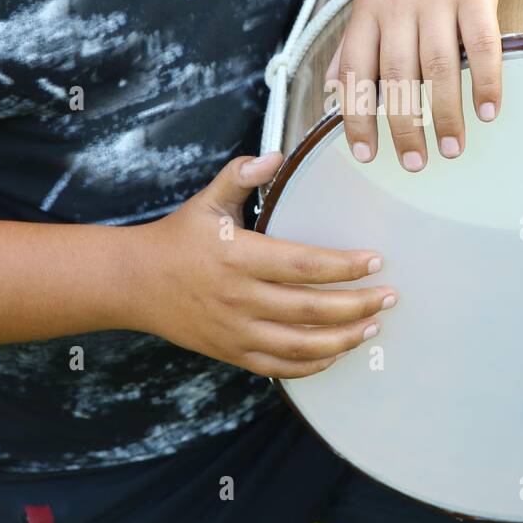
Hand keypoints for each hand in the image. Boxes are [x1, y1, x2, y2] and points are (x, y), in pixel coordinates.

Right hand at [124, 152, 395, 377]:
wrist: (133, 283)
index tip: (376, 260)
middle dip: (358, 305)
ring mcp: (236, 331)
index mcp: (239, 257)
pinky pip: (280, 367)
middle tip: (390, 296)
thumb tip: (275, 155)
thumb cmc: (178, 238)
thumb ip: (240, 175)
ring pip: (301, 345)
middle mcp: (240, 298)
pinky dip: (313, 364)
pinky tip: (338, 351)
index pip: (303, 266)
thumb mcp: (207, 200)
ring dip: (344, 339)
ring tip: (373, 327)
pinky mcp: (232, 352)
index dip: (343, 266)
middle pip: (311, 309)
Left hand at [328, 0, 515, 171]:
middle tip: (415, 163)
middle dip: (404, 127)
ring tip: (452, 149)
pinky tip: (489, 110)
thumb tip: (331, 88)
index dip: (356, 117)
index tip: (366, 155)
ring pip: (438, 69)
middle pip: (396, 78)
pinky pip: (482, 45)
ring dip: (445, 115)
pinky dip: (486, 82)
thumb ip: (355, 38)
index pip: (353, 71)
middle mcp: (397, 3)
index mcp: (368, 7)